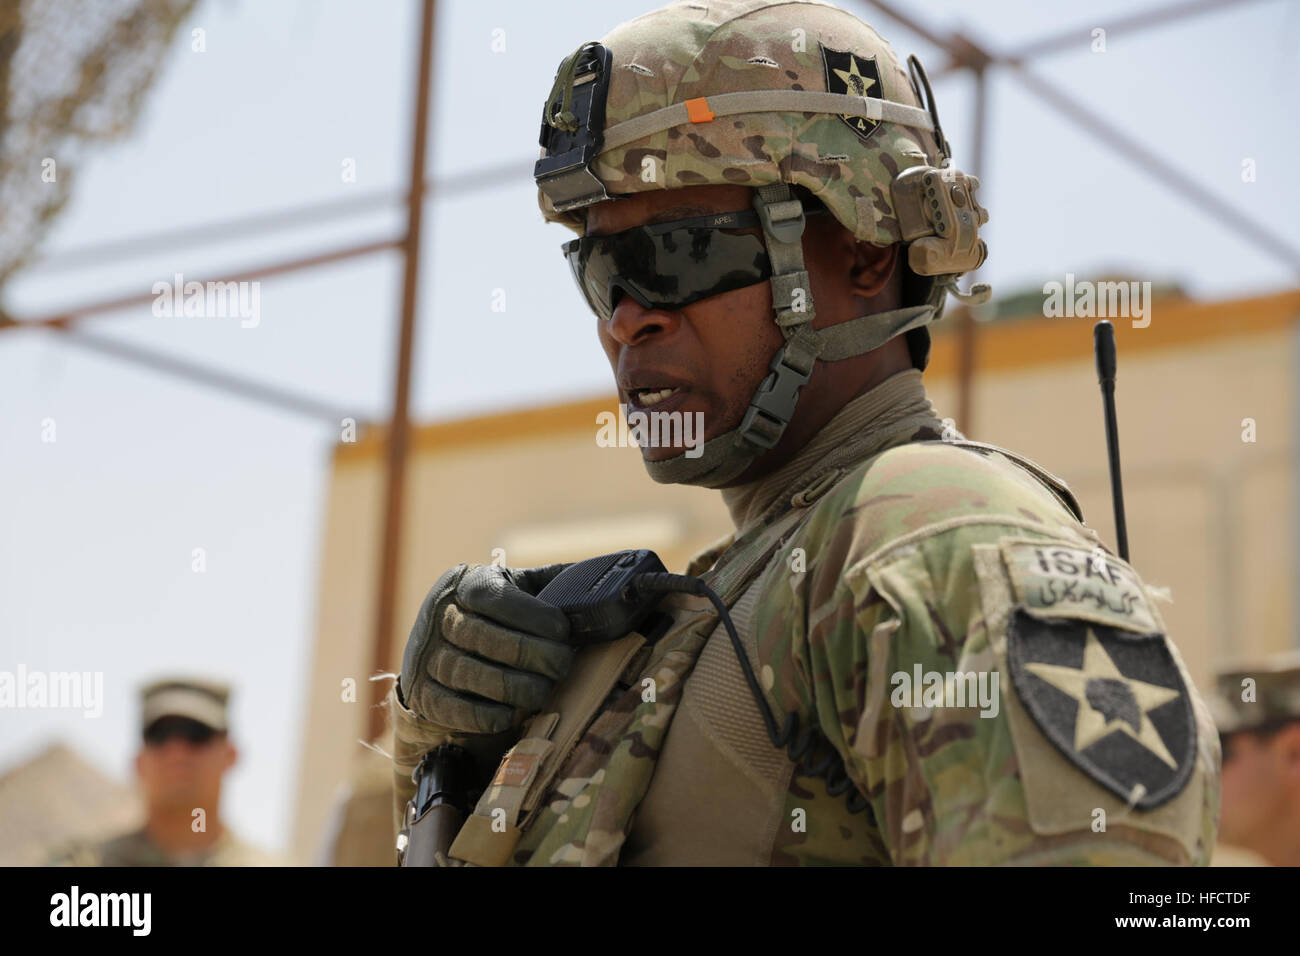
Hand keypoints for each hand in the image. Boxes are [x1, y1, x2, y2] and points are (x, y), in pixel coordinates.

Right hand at [398, 562, 574, 735]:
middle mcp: (438, 616)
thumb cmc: (496, 617)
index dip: (530, 614)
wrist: (437, 654)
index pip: (493, 595)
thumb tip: (606, 576)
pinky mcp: (422, 694)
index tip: (562, 629)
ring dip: (514, 687)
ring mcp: (425, 656)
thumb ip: (552, 583)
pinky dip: (486, 714)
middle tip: (562, 666)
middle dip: (531, 654)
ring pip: (470, 674)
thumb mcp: (517, 589)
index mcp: (463, 583)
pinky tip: (512, 714)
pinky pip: (454, 708)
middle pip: (485, 637)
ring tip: (543, 691)